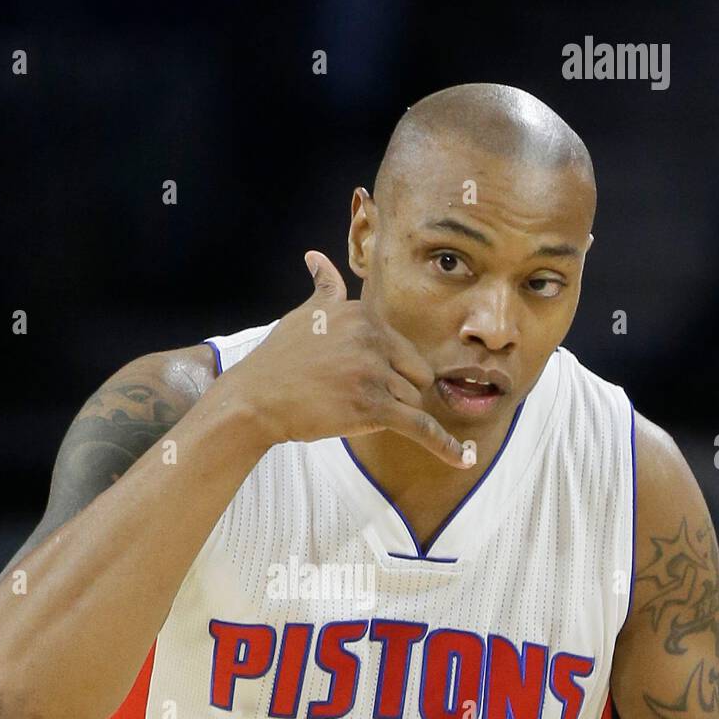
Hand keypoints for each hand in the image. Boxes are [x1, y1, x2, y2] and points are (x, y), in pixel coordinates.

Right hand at [226, 251, 471, 467]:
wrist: (254, 399)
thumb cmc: (278, 361)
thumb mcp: (304, 316)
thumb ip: (324, 289)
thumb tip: (316, 258)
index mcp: (362, 316)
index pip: (400, 348)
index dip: (387, 371)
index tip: (363, 380)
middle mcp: (372, 339)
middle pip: (415, 374)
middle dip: (397, 392)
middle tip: (357, 399)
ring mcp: (374, 374)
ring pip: (411, 402)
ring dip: (390, 415)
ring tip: (349, 412)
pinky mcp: (373, 408)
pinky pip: (420, 427)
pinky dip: (443, 446)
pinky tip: (463, 460)